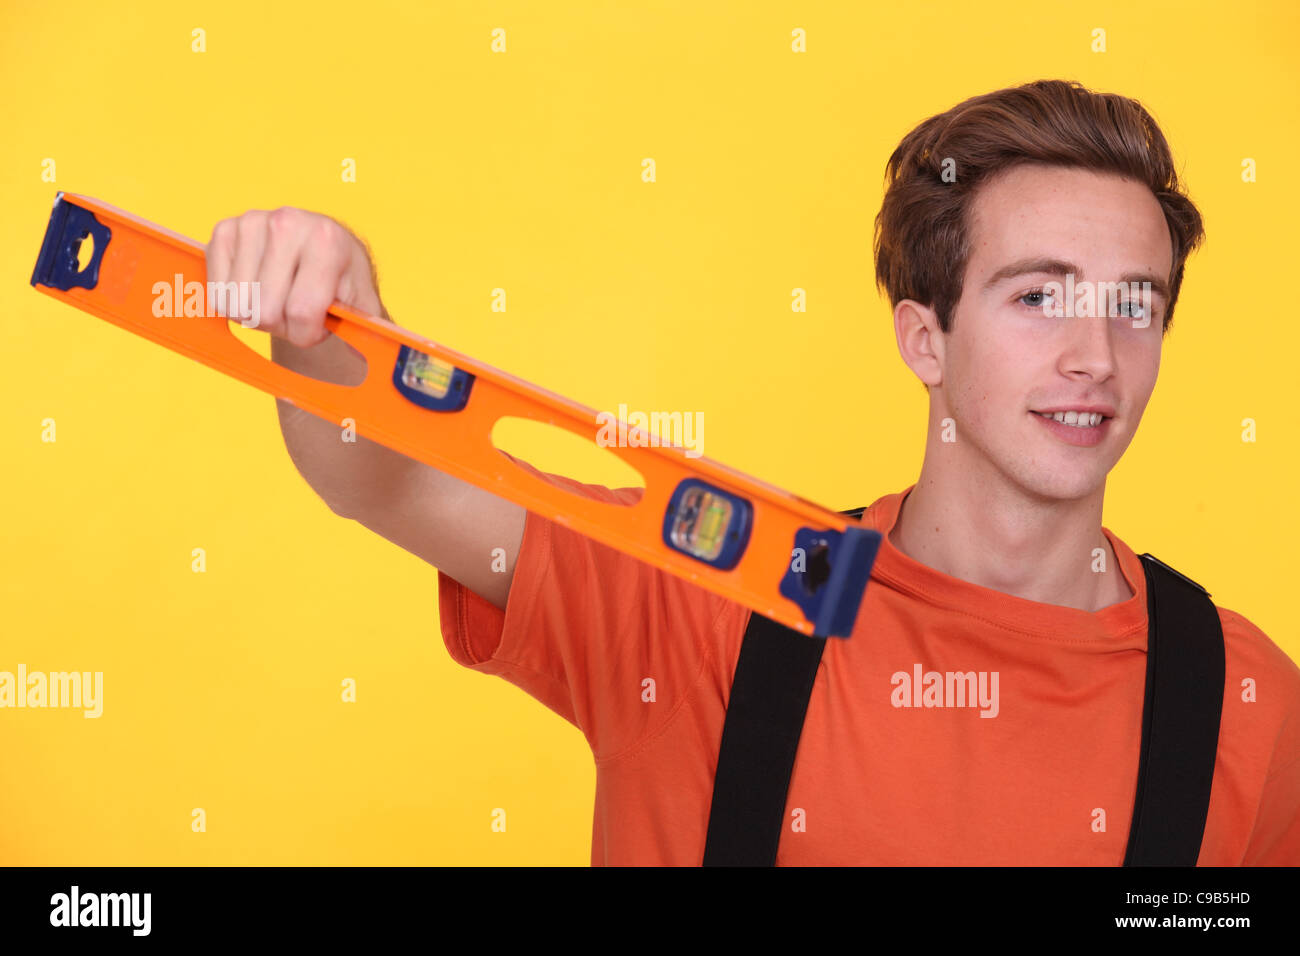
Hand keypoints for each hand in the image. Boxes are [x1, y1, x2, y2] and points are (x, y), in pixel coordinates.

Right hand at [205, 207, 384, 346]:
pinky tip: (257, 285)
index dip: (309, 332)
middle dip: (281, 324)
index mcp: (328, 241)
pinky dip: (234, 299)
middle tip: (296, 309)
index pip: (301, 312)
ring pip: (236, 303)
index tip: (321, 322)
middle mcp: (289, 222)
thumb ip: (370, 334)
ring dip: (256, 313)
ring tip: (279, 296)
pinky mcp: (225, 230)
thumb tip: (389, 362)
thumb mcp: (362, 309)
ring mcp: (253, 221)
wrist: (323, 252)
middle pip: (264, 311)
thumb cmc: (343, 287)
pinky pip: (215, 289)